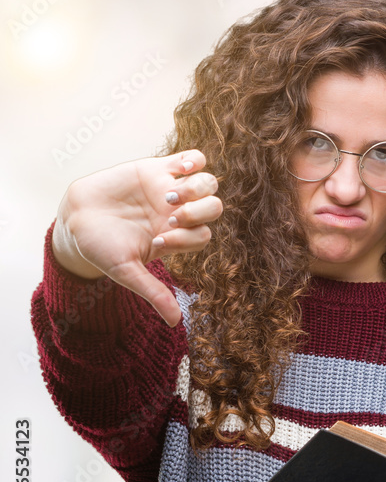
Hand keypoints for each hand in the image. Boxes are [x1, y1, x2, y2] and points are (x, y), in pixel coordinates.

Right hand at [52, 149, 222, 326]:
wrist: (76, 219)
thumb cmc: (102, 249)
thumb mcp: (127, 272)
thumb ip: (153, 292)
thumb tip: (175, 323)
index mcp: (177, 236)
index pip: (203, 235)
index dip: (187, 239)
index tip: (157, 242)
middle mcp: (179, 213)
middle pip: (214, 207)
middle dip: (199, 212)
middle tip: (170, 215)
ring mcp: (170, 189)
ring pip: (207, 183)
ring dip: (194, 189)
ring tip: (167, 195)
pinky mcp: (157, 168)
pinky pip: (191, 159)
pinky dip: (194, 161)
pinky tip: (181, 168)